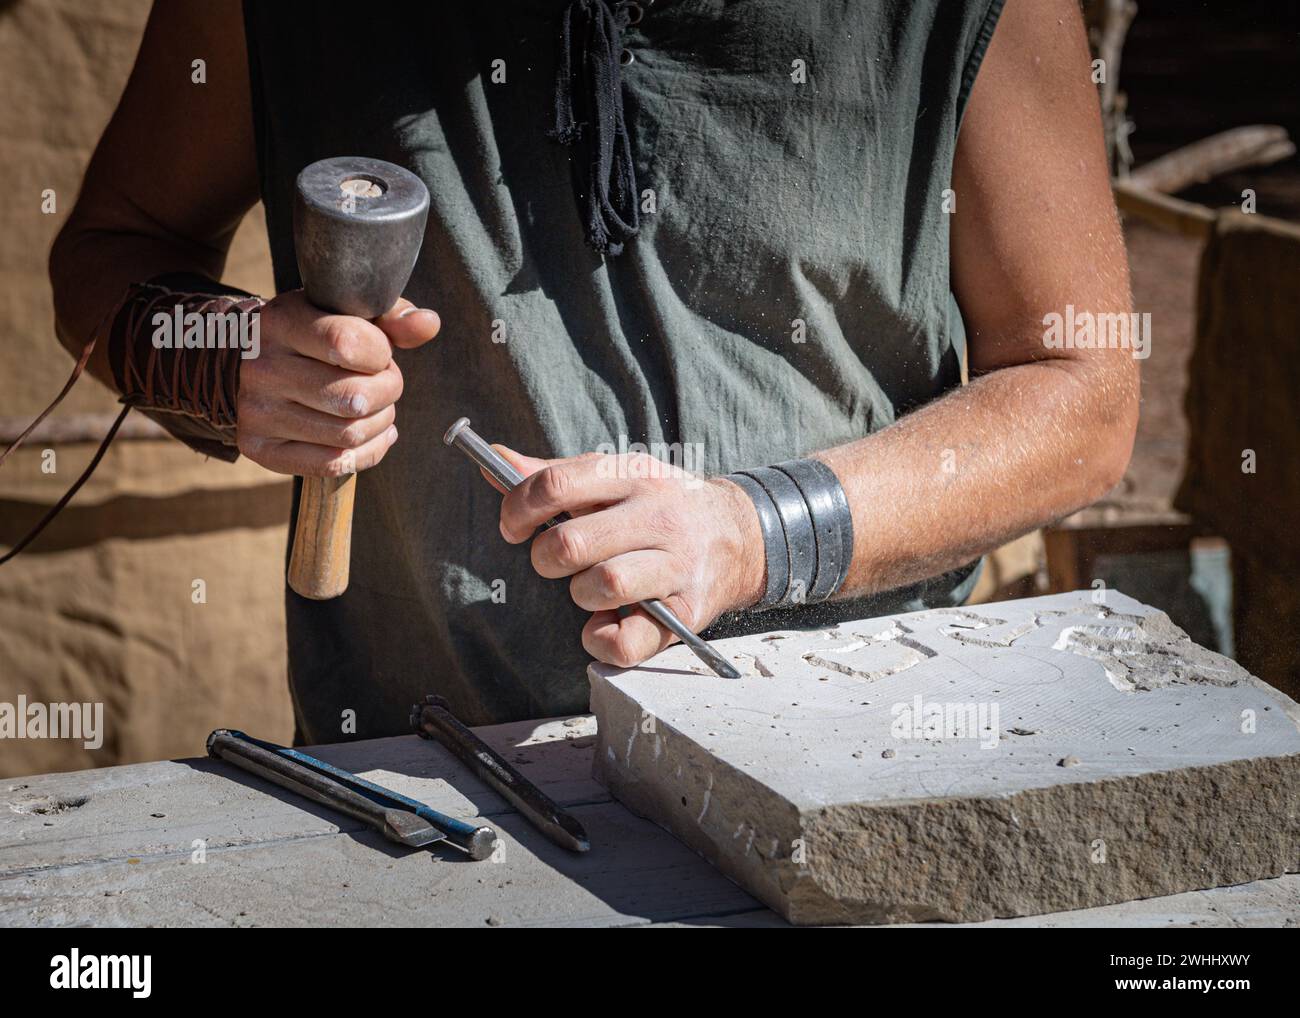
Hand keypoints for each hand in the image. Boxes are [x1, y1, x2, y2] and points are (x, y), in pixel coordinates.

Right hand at [236, 290, 439, 475]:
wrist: (250, 361)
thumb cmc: (313, 334)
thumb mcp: (345, 312)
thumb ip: (391, 317)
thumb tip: (429, 324)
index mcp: (281, 323)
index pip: (348, 344)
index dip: (381, 354)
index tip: (380, 353)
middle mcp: (264, 369)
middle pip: (354, 397)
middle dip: (388, 391)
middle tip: (386, 383)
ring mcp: (258, 412)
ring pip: (349, 434)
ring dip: (381, 422)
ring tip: (379, 407)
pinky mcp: (262, 448)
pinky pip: (334, 464)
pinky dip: (369, 452)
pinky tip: (376, 434)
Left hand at [494, 448, 765, 667]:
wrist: (741, 535)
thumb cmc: (661, 507)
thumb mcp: (616, 477)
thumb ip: (554, 474)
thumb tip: (495, 460)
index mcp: (634, 474)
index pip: (554, 486)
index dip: (517, 510)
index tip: (514, 528)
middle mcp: (658, 515)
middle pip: (570, 542)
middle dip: (546, 558)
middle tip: (555, 561)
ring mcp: (676, 564)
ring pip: (601, 586)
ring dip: (581, 595)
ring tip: (592, 588)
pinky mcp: (686, 612)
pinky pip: (626, 641)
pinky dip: (603, 639)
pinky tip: (609, 622)